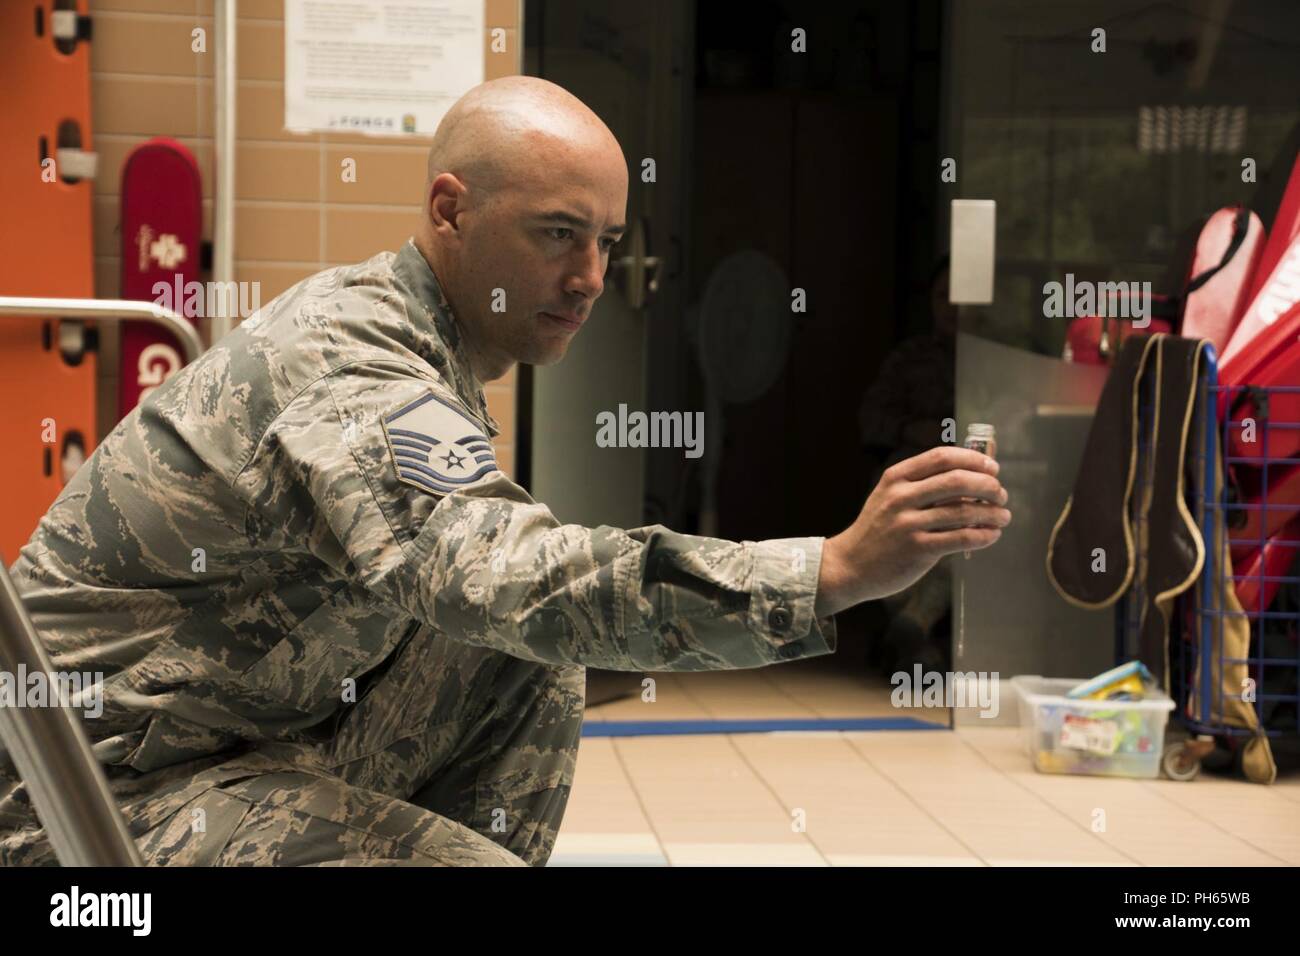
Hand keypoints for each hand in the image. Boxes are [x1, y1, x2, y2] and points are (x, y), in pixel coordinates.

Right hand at [815, 446, 1010, 616]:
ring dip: (992, 513)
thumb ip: (923, 484)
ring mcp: (907, 524)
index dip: (973, 459)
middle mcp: (900, 497)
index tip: (992, 467)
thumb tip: (972, 473)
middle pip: (957, 480)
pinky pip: (960, 538)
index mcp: (896, 478)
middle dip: (988, 486)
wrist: (850, 565)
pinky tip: (992, 535)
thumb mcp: (890, 497)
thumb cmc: (878, 530)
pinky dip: (983, 536)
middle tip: (1000, 494)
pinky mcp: (917, 549)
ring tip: (1003, 516)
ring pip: (963, 512)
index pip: (942, 457)